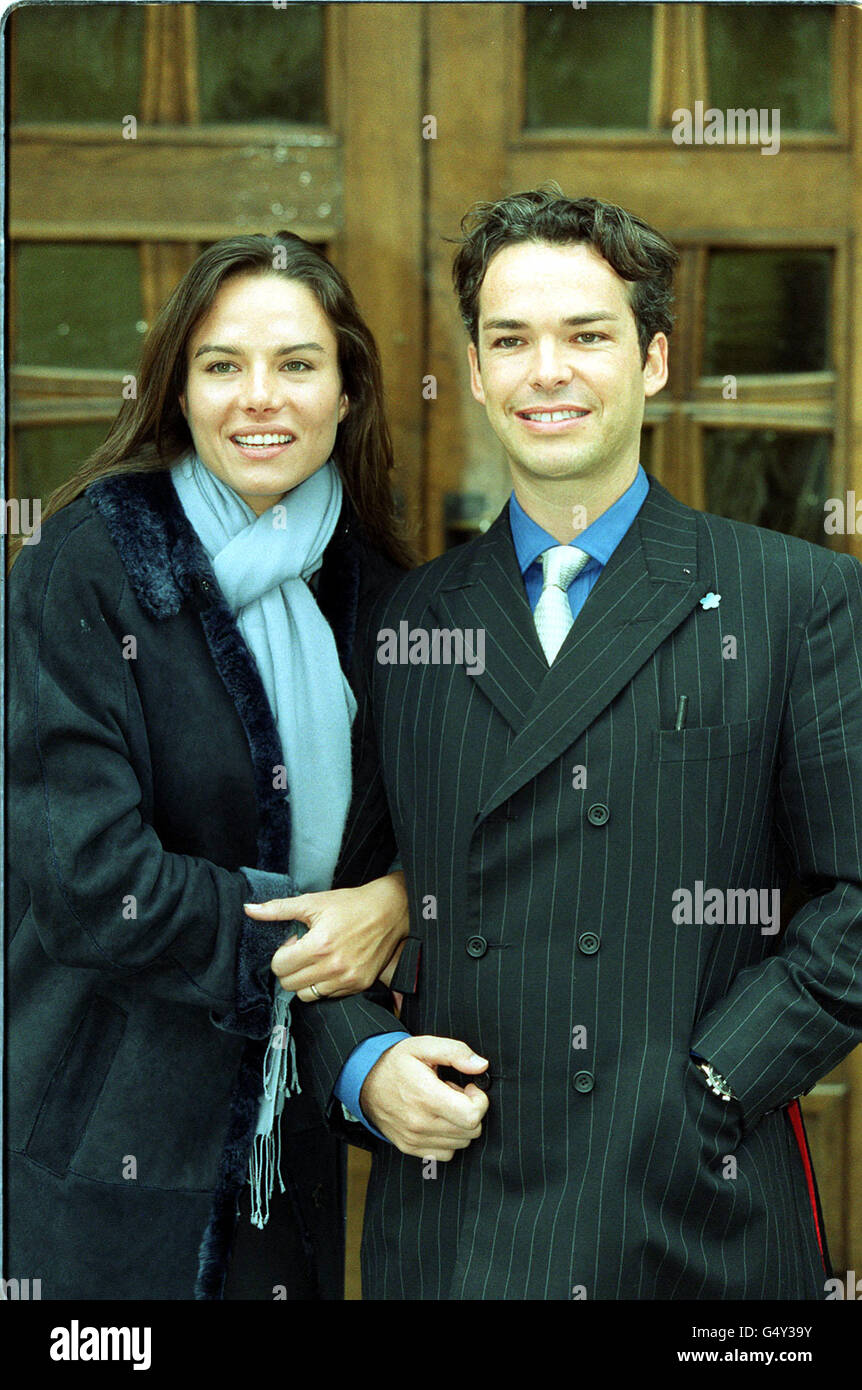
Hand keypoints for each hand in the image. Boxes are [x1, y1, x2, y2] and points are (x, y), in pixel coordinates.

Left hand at [245, 872, 408, 999]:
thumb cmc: (350, 904)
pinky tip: (332, 965)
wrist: (390, 911)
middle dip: (290, 967)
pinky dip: (324, 984)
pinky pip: (327, 996)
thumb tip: (249, 910)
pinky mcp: (359, 985)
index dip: (282, 953)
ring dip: (305, 979)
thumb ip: (278, 909)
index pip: (280, 967)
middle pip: (289, 984)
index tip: (294, 942)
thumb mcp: (312, 902)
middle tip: (304, 950)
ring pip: (306, 995)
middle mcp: (333, 966)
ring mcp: (347, 979)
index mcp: (319, 945)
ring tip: (317, 959)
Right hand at [360, 1035, 489, 1159]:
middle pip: (471, 1131)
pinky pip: (446, 1154)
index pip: (472, 1116)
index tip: (470, 1087)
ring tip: (443, 1104)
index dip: (480, 1100)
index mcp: (426, 1097)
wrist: (364, 1081)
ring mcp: (414, 1139)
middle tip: (454, 1093)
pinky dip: (449, 1139)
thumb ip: (455, 1052)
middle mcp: (420, 1124)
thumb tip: (481, 1066)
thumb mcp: (424, 1046)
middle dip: (470, 1110)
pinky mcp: (410, 1148)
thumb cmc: (396, 1062)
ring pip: (461, 1143)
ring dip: (459, 1124)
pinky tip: (438, 1119)